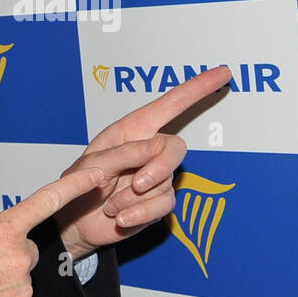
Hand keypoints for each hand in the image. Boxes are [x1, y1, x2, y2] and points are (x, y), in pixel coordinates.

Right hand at [0, 164, 106, 296]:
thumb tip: (1, 243)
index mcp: (1, 231)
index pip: (46, 202)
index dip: (75, 187)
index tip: (98, 176)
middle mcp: (18, 257)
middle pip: (27, 252)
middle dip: (10, 259)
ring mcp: (24, 289)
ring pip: (24, 282)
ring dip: (5, 285)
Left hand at [53, 66, 232, 261]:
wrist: (75, 222)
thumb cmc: (80, 184)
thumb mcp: (94, 163)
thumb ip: (125, 153)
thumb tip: (158, 146)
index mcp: (134, 130)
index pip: (171, 104)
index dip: (197, 88)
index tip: (223, 73)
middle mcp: (149, 151)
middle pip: (176, 148)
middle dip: (159, 166)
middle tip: (137, 183)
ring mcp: (157, 178)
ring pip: (167, 182)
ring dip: (134, 198)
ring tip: (111, 205)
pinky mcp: (158, 203)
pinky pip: (163, 206)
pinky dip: (139, 213)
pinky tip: (120, 218)